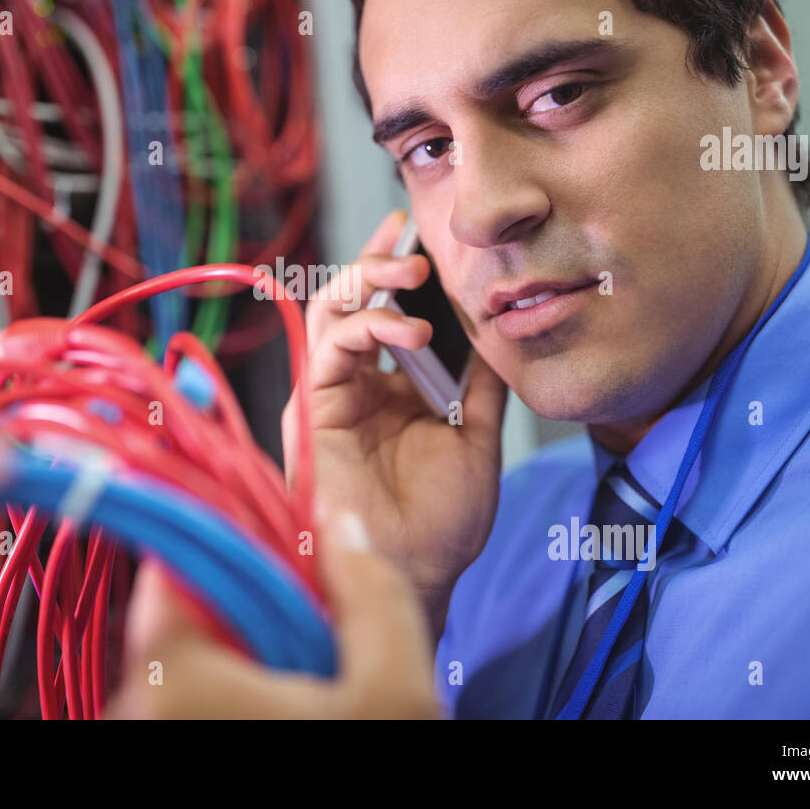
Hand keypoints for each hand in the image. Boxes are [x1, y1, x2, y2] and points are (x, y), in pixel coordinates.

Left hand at [105, 512, 441, 718]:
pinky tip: (299, 719)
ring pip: (197, 663)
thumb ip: (374, 594)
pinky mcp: (165, 750)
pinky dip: (245, 702)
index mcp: (172, 675)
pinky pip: (197, 708)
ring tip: (319, 690)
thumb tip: (346, 525)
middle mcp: (138, 708)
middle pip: (190, 611)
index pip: (178, 557)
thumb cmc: (350, 796)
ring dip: (256, 660)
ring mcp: (146, 736)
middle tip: (322, 634)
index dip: (240, 539)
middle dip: (258, 608)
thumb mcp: (395, 696)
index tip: (286, 550)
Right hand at [282, 210, 507, 637]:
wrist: (419, 574)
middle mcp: (351, 387)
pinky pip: (329, 348)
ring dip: (369, 281)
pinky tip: (410, 331)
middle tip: (414, 242)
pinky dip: (368, 326)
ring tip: (413, 273)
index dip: (396, 271)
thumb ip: (479, 383)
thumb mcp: (475, 435)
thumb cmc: (441, 521)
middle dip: (378, 262)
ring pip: (330, 312)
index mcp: (386, 390)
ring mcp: (328, 397)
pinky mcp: (312, 411)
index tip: (422, 234)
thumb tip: (498, 329)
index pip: (383, 313)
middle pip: (349, 302)